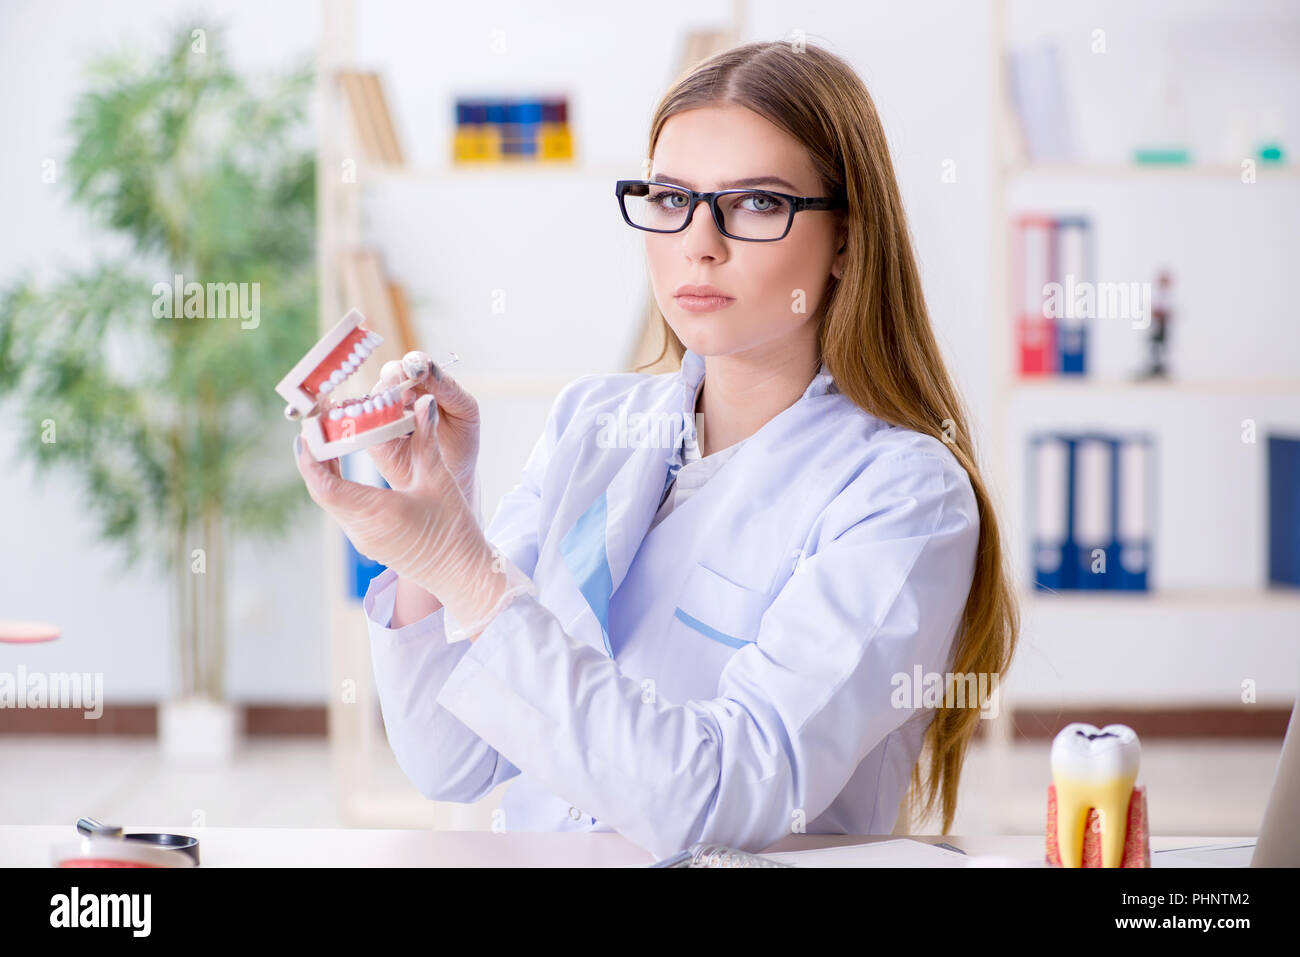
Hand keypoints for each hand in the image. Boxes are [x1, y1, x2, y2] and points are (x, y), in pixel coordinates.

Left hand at [294, 394, 504, 630]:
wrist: (461, 574)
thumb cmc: (455, 530)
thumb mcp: (440, 480)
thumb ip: (426, 439)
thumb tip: (422, 404)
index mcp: (376, 513)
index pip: (325, 485)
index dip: (310, 458)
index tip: (307, 432)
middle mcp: (362, 529)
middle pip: (322, 491)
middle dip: (315, 458)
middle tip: (318, 426)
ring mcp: (363, 539)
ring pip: (331, 501)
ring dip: (325, 472)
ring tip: (329, 440)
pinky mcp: (369, 542)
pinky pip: (342, 510)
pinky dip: (338, 486)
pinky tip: (345, 466)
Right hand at [366, 352, 479, 497]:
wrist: (452, 477)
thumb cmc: (459, 440)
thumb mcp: (464, 411)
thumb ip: (447, 388)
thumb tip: (425, 369)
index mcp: (425, 381)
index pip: (416, 363)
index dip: (415, 362)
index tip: (419, 369)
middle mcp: (400, 393)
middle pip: (390, 374)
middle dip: (395, 376)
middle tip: (405, 388)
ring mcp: (384, 413)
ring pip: (376, 397)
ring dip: (385, 401)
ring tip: (401, 410)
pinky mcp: (372, 437)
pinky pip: (365, 425)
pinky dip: (372, 422)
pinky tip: (386, 427)